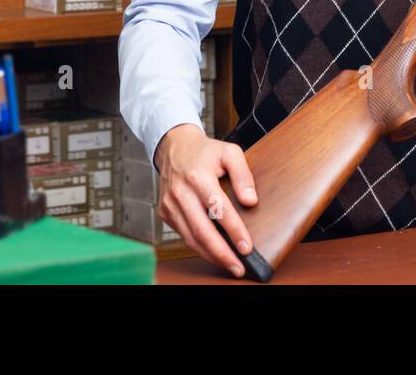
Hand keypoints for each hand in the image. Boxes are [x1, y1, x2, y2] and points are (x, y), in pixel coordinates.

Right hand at [154, 123, 257, 277]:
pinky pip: (183, 234)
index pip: (218, 208)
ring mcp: (170, 204)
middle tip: (239, 267)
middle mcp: (181, 192)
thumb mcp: (230, 153)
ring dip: (210, 255)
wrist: (174, 147)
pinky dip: (199, 246)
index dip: (234, 229)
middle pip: (202, 230)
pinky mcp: (165, 212)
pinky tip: (213, 253)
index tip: (246, 247)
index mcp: (198, 176)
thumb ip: (243, 175)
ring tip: (229, 265)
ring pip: (190, 237)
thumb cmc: (205, 152)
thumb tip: (251, 201)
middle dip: (221, 252)